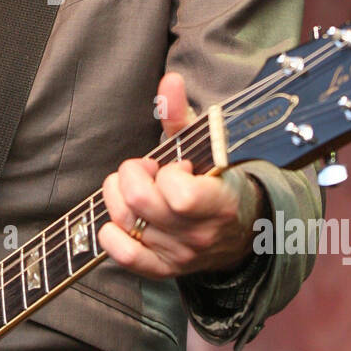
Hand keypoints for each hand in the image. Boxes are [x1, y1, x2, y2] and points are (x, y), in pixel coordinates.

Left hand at [99, 71, 263, 280]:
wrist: (239, 232)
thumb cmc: (216, 182)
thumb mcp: (205, 147)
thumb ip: (182, 115)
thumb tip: (168, 81)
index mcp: (218, 203)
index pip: (180, 195)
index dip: (168, 173)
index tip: (176, 166)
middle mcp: (199, 234)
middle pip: (141, 203)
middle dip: (133, 175)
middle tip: (146, 170)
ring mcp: (180, 255)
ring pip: (126, 223)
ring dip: (119, 196)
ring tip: (137, 188)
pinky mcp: (163, 269)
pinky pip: (125, 257)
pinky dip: (111, 235)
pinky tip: (119, 219)